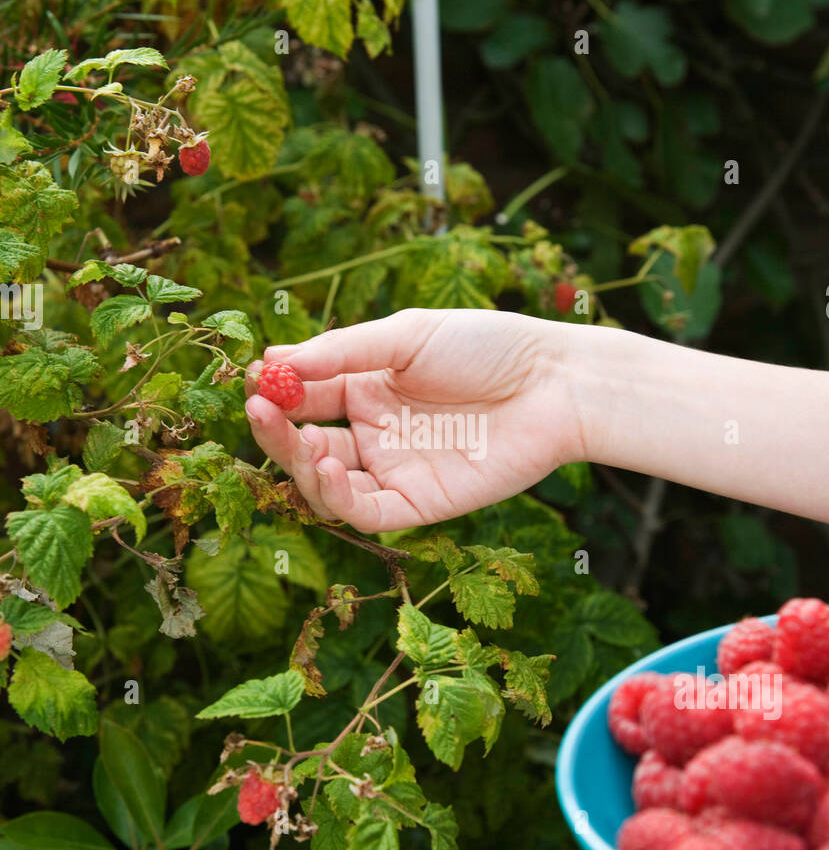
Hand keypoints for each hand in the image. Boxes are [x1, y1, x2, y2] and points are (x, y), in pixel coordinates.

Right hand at [244, 308, 584, 532]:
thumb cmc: (488, 347)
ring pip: (326, 483)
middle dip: (275, 430)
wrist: (555, 383)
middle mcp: (375, 433)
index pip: (304, 396)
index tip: (251, 378)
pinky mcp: (420, 503)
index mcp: (368, 388)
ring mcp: (395, 470)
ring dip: (299, 464)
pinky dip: (337, 497)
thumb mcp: (407, 337)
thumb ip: (342, 352)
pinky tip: (328, 467)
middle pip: (305, 443)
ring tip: (297, 439)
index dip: (274, 391)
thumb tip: (274, 360)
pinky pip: (365, 512)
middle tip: (255, 408)